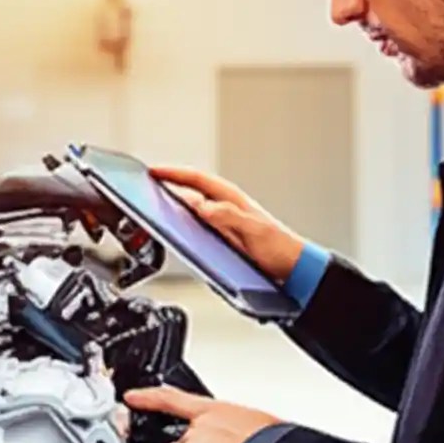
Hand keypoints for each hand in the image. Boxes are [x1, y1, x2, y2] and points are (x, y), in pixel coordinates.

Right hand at [150, 165, 305, 281]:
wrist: (294, 271)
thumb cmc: (281, 249)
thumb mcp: (254, 231)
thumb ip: (228, 217)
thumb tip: (201, 205)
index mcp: (233, 200)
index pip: (198, 180)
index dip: (174, 174)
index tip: (153, 172)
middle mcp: (227, 208)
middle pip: (192, 190)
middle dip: (170, 184)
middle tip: (149, 185)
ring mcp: (225, 223)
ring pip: (194, 208)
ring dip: (176, 204)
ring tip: (157, 205)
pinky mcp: (225, 239)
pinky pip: (199, 227)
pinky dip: (186, 225)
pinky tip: (179, 232)